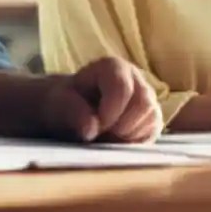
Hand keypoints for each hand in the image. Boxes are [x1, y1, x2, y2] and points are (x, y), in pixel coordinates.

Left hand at [39, 58, 160, 143]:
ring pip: (151, 120)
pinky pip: (152, 134)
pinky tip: (115, 142)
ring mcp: (147, 99)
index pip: (122, 88)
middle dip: (120, 127)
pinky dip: (133, 144)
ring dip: (126, 137)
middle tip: (99, 136)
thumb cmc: (64, 103)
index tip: (93, 129)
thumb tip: (91, 128)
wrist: (70, 112)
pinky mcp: (152, 120)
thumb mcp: (57, 103)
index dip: (109, 113)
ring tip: (104, 138)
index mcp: (113, 67)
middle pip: (142, 104)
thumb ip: (70, 112)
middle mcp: (135, 78)